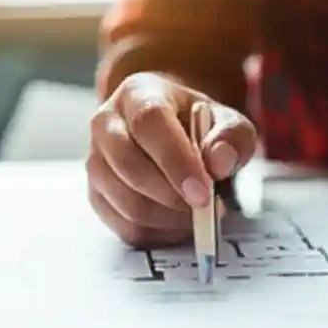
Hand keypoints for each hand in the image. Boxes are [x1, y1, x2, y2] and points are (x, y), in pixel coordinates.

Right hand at [88, 72, 256, 247]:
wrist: (170, 131)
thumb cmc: (197, 125)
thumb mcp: (226, 121)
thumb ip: (231, 137)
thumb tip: (218, 163)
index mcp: (137, 94)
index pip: (148, 123)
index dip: (175, 160)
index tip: (203, 192)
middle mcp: (106, 124)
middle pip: (128, 165)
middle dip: (171, 196)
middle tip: (206, 208)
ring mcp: (96, 161)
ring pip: (126, 202)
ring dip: (168, 218)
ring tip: (197, 214)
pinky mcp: (96, 195)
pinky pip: (125, 227)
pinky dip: (158, 234)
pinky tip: (178, 222)